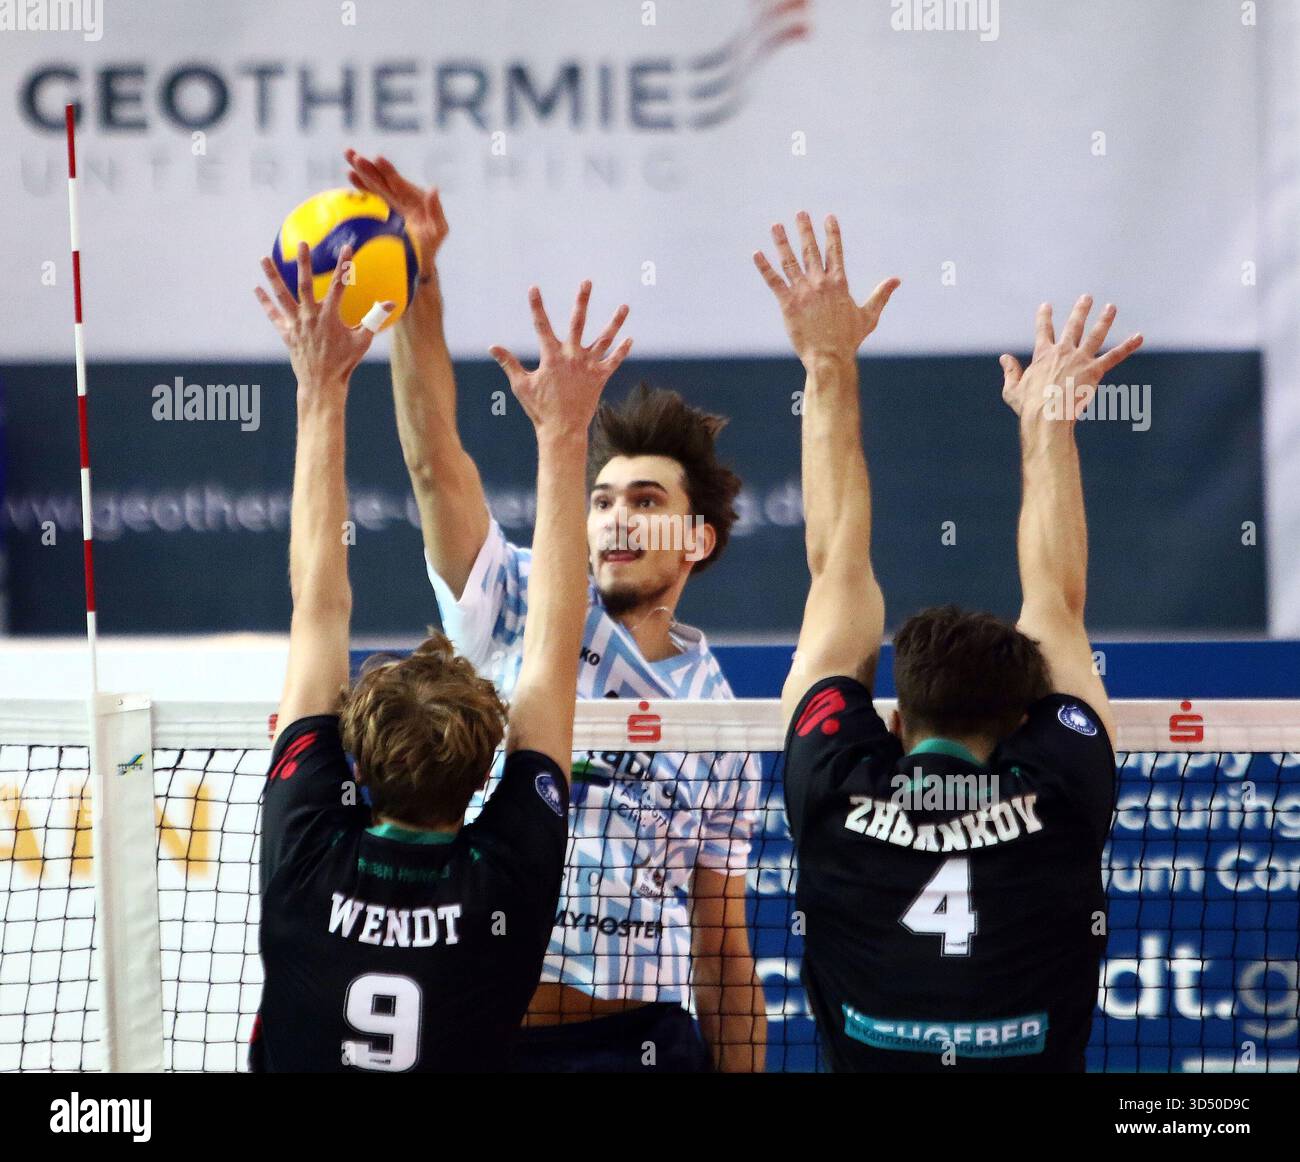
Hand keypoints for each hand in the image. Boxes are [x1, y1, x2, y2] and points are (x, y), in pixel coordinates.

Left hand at [254, 242, 383, 391]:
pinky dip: (265, 302)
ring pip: (282, 295)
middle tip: (302, 244)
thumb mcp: (363, 341)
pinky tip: (257, 288)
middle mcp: (310, 317)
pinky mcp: (287, 333)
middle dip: (304, 263)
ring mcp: (296, 324)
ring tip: (264, 258)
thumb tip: (391, 303)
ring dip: (273, 276)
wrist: (322, 383)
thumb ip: (374, 319)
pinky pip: (274, 314)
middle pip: (305, 284)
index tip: (346, 248)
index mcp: (330, 316)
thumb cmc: (345, 362)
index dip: (344, 266)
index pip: (338, 285)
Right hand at [344, 149, 448, 279]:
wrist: (419, 259)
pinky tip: (349, 174)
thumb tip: (433, 189)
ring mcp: (390, 202)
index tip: (377, 158)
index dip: (388, 171)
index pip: (398, 182)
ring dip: (360, 171)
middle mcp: (400, 196)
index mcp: (413, 198)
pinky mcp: (382, 211)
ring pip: (374, 184)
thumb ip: (436, 211)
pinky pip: (370, 196)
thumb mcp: (438, 230)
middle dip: (368, 166)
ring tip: (348, 155)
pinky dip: (360, 186)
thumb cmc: (431, 246)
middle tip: (353, 154)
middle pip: (382, 178)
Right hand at [489, 282, 631, 434]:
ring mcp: (588, 366)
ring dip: (615, 322)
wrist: (561, 430)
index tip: (534, 288)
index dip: (536, 306)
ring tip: (624, 306)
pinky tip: (630, 338)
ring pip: (604, 339)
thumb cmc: (539, 408)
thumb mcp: (521, 385)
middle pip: (578, 322)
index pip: (541, 325)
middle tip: (587, 282)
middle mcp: (571, 357)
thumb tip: (492, 347)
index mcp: (551, 356)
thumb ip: (508, 362)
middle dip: (582, 301)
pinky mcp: (600, 378)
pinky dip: (622, 351)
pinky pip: (613, 362)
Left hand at [754, 212, 899, 365]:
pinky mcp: (788, 304)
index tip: (828, 217)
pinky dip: (765, 267)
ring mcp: (803, 292)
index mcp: (839, 283)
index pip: (835, 251)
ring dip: (782, 242)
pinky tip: (757, 254)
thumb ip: (880, 295)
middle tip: (800, 213)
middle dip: (805, 230)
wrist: (830, 358)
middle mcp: (820, 283)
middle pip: (811, 251)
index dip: (832, 233)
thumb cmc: (849, 340)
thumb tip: (897, 280)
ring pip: (790, 261)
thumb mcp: (869, 316)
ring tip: (776, 226)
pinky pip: (774, 281)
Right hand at [1001, 297, 1142, 421]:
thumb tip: (1004, 358)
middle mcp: (1063, 351)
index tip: (1046, 306)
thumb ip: (1010, 371)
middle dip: (1080, 310)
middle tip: (1086, 297)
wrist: (1046, 417)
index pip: (1043, 330)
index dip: (1044, 317)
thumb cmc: (1028, 406)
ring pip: (1095, 334)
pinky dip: (1127, 346)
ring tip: (1111, 307)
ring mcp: (1080, 359)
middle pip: (1073, 325)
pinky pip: (1114, 356)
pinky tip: (1139, 337)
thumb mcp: (1012, 389)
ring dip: (1104, 319)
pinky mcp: (1094, 371)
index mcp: (1042, 354)